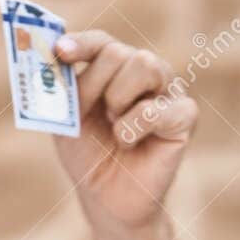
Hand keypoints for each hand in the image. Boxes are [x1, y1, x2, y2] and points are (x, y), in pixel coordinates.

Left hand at [49, 30, 197, 236]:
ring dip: (117, 99)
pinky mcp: (185, 116)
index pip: (100, 42)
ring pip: (144, 64)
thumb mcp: (66, 119)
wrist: (107, 197)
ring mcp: (168, 90)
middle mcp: (144, 72)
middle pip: (118, 52)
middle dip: (95, 85)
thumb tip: (54, 56)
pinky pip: (157, 107)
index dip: (80, 43)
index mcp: (114, 68)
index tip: (59, 51)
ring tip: (115, 126)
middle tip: (97, 114)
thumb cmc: (87, 154)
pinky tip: (129, 143)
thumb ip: (63, 88)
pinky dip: (133, 128)